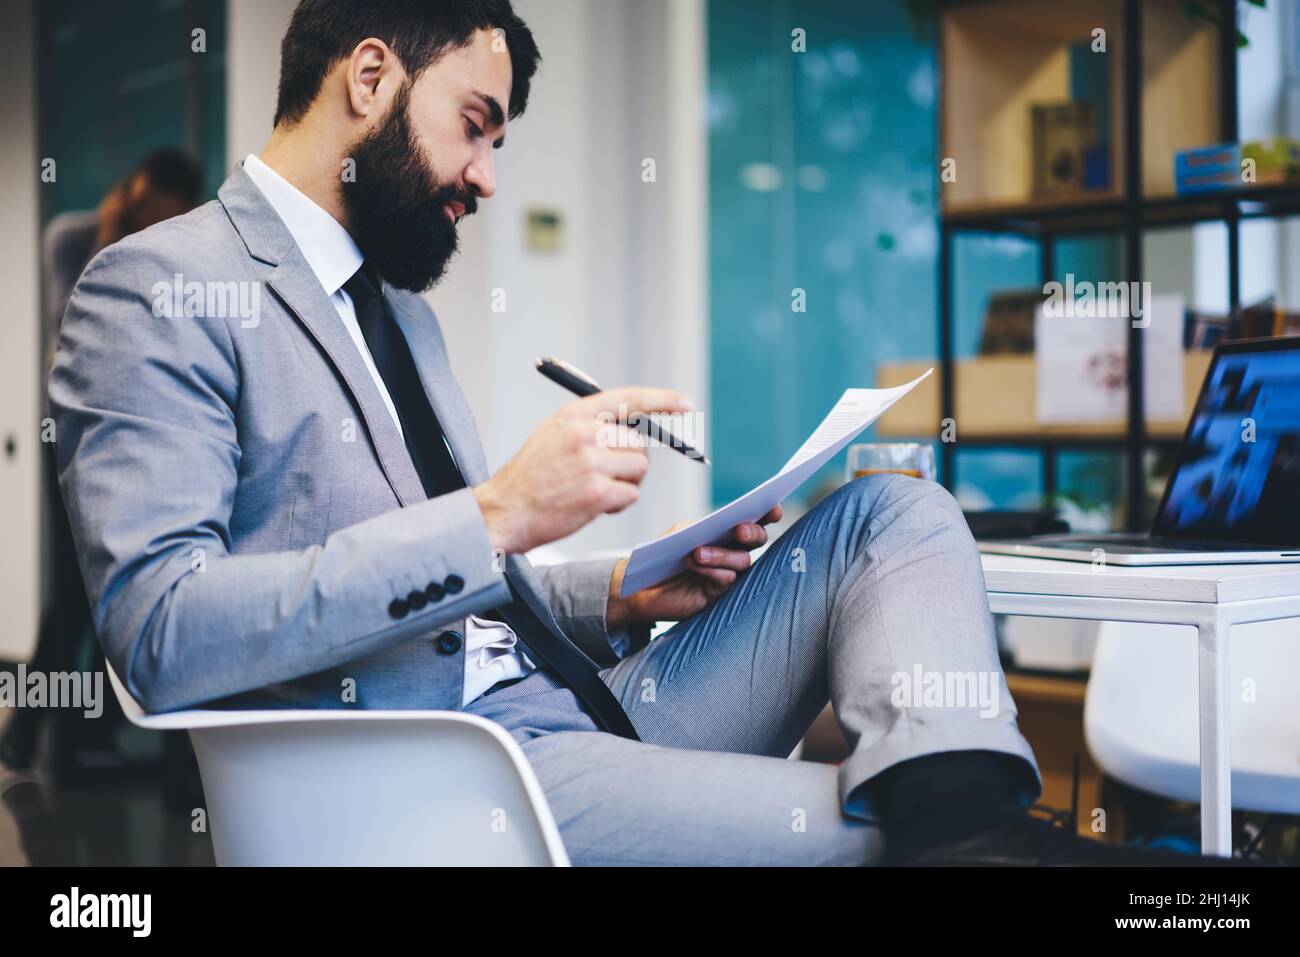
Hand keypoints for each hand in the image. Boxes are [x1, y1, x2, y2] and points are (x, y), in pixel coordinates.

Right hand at [473, 386, 693, 554]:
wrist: (505, 511)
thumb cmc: (532, 477)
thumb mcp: (554, 434)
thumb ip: (591, 425)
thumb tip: (635, 428)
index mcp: (575, 414)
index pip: (629, 399)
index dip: (662, 400)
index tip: (685, 405)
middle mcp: (585, 434)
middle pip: (639, 442)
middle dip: (632, 461)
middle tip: (609, 474)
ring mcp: (591, 463)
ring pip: (639, 469)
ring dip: (626, 484)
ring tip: (596, 490)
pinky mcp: (596, 493)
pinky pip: (631, 495)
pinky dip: (619, 504)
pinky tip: (594, 506)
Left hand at [607, 505, 783, 628]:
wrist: (643, 584)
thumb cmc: (663, 554)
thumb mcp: (681, 533)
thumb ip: (701, 529)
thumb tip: (718, 531)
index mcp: (726, 532)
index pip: (752, 520)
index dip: (767, 514)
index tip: (773, 509)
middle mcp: (732, 551)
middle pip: (756, 540)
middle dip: (752, 532)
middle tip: (739, 530)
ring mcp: (728, 572)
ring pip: (742, 561)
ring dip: (721, 554)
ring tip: (698, 552)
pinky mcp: (719, 593)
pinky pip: (727, 579)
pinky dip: (713, 570)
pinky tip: (696, 564)